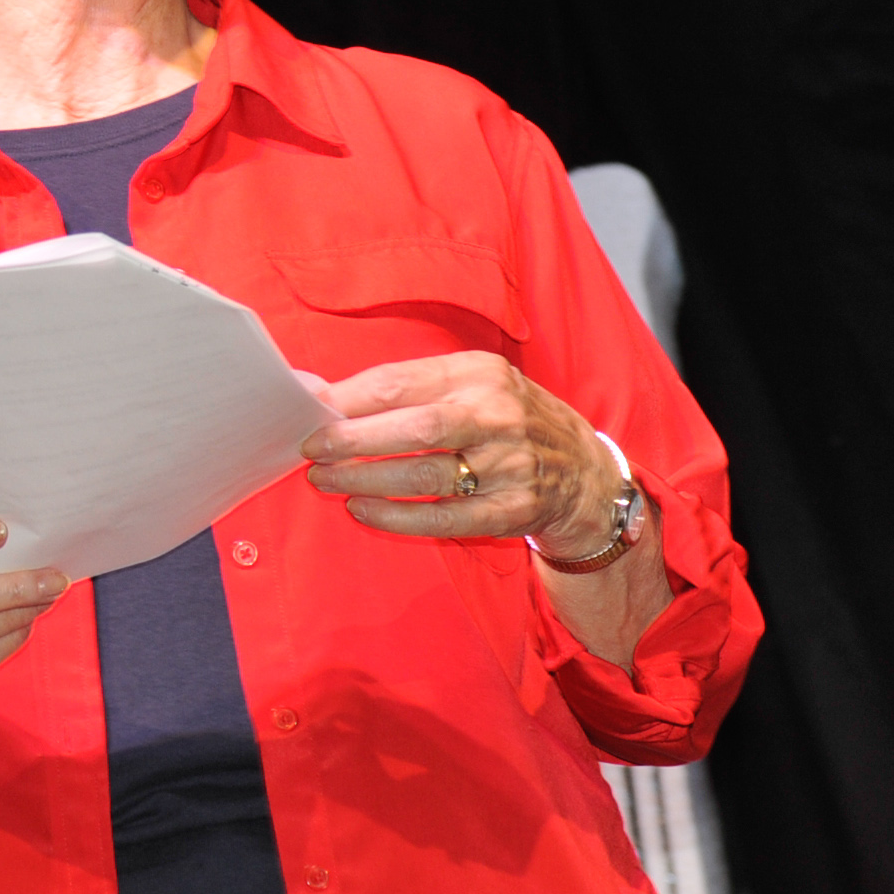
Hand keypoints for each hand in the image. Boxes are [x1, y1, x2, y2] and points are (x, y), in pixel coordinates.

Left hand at [300, 352, 618, 552]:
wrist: (583, 469)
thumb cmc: (504, 418)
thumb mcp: (469, 383)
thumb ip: (405, 385)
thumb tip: (324, 394)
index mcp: (480, 374)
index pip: (402, 382)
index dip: (350, 398)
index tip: (310, 410)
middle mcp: (498, 416)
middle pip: (416, 428)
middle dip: (354, 440)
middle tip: (310, 449)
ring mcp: (510, 466)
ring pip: (426, 476)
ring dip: (367, 479)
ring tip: (325, 480)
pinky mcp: (513, 510)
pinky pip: (445, 518)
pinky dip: (397, 517)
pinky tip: (362, 510)